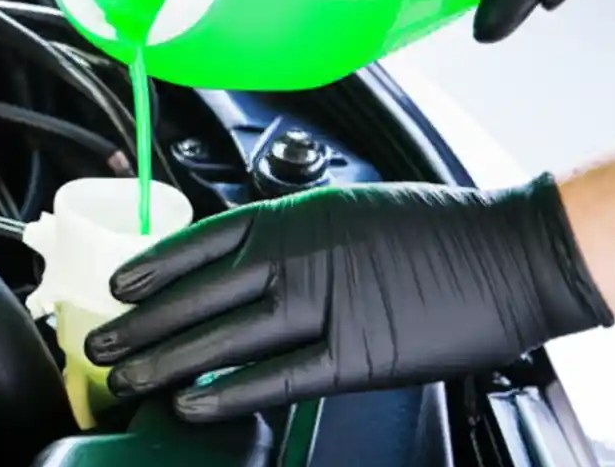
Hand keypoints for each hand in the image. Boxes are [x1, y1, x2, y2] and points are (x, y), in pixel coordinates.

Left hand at [85, 176, 612, 421]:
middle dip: (143, 321)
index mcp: (298, 215)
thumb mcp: (353, 209)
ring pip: (223, 337)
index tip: (121, 284)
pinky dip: (228, 393)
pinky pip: (276, 377)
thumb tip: (252, 260)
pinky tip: (193, 405)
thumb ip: (297, 234)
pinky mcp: (355, 353)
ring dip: (168, 360)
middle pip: (199, 293)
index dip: (155, 265)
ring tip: (129, 379)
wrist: (511, 249)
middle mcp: (299, 255)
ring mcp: (324, 303)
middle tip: (103, 344)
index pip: (203, 241)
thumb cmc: (440, 227)